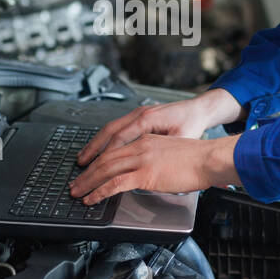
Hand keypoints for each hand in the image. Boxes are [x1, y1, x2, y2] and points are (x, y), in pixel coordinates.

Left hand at [69, 134, 239, 204]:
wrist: (209, 158)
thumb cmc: (198, 159)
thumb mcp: (171, 155)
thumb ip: (156, 162)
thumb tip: (149, 176)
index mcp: (146, 141)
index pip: (114, 150)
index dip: (98, 161)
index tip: (88, 171)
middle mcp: (140, 146)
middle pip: (105, 159)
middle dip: (87, 173)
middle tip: (75, 184)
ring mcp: (141, 159)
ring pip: (105, 170)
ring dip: (88, 183)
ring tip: (77, 193)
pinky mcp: (145, 174)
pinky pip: (115, 183)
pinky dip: (100, 192)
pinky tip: (92, 199)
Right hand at [75, 88, 241, 165]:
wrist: (199, 109)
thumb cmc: (192, 124)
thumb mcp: (181, 139)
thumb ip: (164, 151)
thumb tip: (152, 167)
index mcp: (148, 119)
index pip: (120, 137)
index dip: (106, 154)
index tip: (96, 169)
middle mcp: (138, 114)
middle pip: (108, 132)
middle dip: (93, 150)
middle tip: (80, 167)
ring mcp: (136, 114)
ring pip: (109, 130)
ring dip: (95, 145)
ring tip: (82, 161)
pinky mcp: (137, 118)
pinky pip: (115, 129)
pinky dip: (104, 141)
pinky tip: (98, 152)